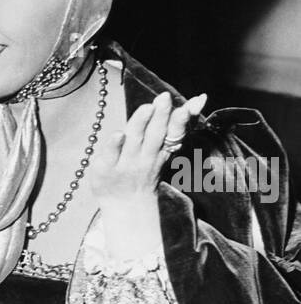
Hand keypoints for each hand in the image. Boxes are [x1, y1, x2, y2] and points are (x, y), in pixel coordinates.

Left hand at [90, 89, 205, 204]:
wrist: (124, 206)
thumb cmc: (142, 172)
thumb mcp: (160, 151)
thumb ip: (172, 126)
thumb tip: (197, 100)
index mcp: (160, 151)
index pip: (174, 133)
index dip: (183, 119)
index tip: (193, 103)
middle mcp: (145, 156)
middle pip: (155, 134)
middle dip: (161, 115)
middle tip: (165, 98)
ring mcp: (126, 162)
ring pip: (134, 139)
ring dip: (141, 122)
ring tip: (147, 107)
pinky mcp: (106, 168)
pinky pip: (111, 155)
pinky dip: (115, 144)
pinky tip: (119, 133)